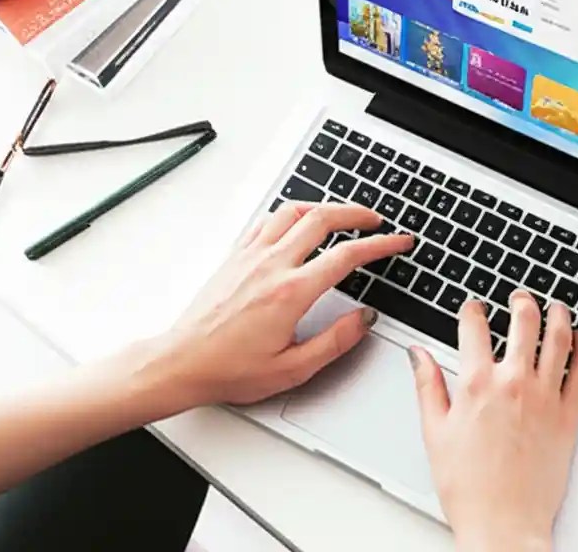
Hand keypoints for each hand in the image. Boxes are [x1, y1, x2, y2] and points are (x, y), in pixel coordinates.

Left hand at [147, 202, 412, 409]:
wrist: (180, 364)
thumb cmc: (229, 370)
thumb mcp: (293, 369)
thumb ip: (335, 341)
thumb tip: (364, 319)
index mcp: (290, 292)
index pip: (346, 256)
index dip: (380, 245)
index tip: (398, 241)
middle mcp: (270, 266)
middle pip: (322, 219)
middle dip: (356, 214)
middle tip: (376, 220)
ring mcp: (250, 257)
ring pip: (293, 211)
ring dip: (323, 207)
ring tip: (341, 215)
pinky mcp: (234, 257)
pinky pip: (267, 221)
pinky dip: (291, 215)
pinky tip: (297, 223)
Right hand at [409, 292, 577, 551]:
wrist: (504, 523)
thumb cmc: (468, 487)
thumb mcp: (435, 432)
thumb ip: (428, 386)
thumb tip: (418, 354)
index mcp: (477, 384)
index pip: (475, 326)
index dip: (472, 310)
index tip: (473, 307)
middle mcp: (514, 382)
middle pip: (523, 321)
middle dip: (521, 301)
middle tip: (519, 296)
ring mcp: (545, 397)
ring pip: (559, 339)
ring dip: (558, 315)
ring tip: (556, 306)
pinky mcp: (569, 416)